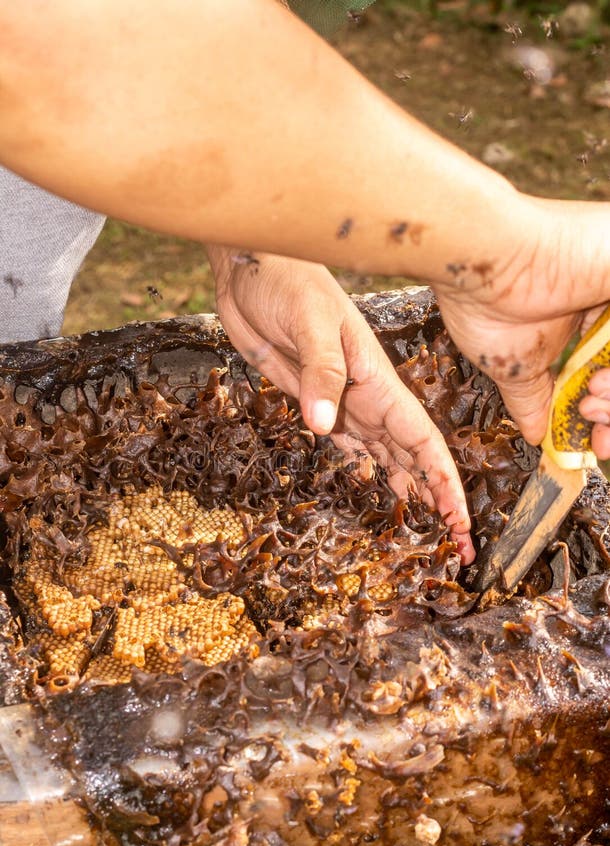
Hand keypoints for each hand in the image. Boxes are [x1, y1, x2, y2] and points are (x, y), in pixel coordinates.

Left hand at [207, 246, 473, 562]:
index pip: (422, 439)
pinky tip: (375, 485)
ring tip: (423, 526)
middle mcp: (367, 395)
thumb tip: (326, 429)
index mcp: (376, 379)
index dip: (443, 482)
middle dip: (436, 498)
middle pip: (412, 455)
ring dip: (407, 487)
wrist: (252, 265)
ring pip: (385, 452)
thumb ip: (320, 372)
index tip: (460, 521)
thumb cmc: (286, 280)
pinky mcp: (312, 397)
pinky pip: (350, 442)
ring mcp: (342, 398)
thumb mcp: (307, 321)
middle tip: (454, 544)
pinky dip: (367, 467)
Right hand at [433, 197, 609, 458]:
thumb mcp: (516, 365)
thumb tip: (535, 436)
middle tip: (597, 434)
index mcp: (590, 309)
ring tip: (588, 405)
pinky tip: (597, 385)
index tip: (596, 443)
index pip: (609, 366)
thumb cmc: (486, 300)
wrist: (480, 260)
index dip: (606, 408)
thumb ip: (533, 398)